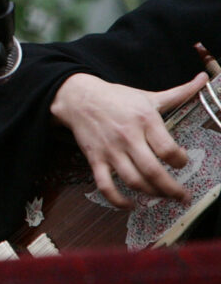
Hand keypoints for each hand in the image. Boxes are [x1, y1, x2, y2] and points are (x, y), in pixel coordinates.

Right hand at [49, 71, 209, 208]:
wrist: (78, 98)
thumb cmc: (116, 98)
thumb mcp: (148, 95)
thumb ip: (180, 92)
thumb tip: (204, 79)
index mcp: (144, 120)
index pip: (169, 150)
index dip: (181, 161)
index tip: (182, 162)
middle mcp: (128, 137)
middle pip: (153, 171)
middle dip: (172, 189)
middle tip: (182, 196)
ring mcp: (110, 150)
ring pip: (133, 181)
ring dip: (152, 194)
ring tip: (162, 198)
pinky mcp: (95, 159)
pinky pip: (106, 186)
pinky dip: (119, 200)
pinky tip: (131, 204)